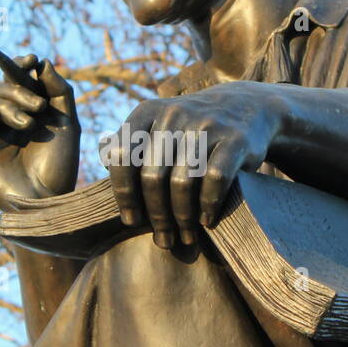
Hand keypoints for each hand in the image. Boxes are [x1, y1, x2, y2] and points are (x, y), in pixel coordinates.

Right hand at [0, 49, 79, 211]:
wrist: (46, 199)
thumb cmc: (59, 166)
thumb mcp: (68, 122)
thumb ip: (59, 90)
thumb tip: (41, 62)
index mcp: (27, 113)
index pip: (17, 80)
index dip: (20, 65)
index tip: (32, 59)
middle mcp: (5, 121)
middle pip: (3, 88)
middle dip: (19, 90)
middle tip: (38, 107)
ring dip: (6, 104)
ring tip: (28, 123)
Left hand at [107, 81, 283, 248]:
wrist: (246, 107)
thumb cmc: (191, 129)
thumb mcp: (158, 125)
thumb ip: (132, 146)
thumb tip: (102, 171)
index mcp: (147, 111)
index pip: (122, 156)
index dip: (123, 194)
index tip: (131, 221)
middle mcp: (173, 113)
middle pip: (152, 177)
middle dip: (156, 215)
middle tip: (163, 240)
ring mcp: (205, 125)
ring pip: (183, 182)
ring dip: (182, 218)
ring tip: (184, 237)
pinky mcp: (235, 138)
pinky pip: (215, 180)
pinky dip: (208, 205)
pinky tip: (206, 221)